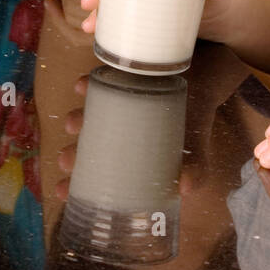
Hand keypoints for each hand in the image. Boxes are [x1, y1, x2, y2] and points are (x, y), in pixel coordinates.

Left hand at [53, 75, 198, 199]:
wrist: (207, 76)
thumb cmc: (194, 117)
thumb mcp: (195, 144)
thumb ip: (196, 166)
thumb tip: (187, 189)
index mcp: (130, 152)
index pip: (99, 172)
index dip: (78, 183)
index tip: (62, 193)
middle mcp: (118, 130)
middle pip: (88, 146)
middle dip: (73, 155)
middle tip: (67, 162)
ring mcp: (115, 104)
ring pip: (88, 116)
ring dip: (77, 120)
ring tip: (75, 125)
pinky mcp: (119, 79)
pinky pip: (99, 82)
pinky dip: (89, 85)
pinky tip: (82, 87)